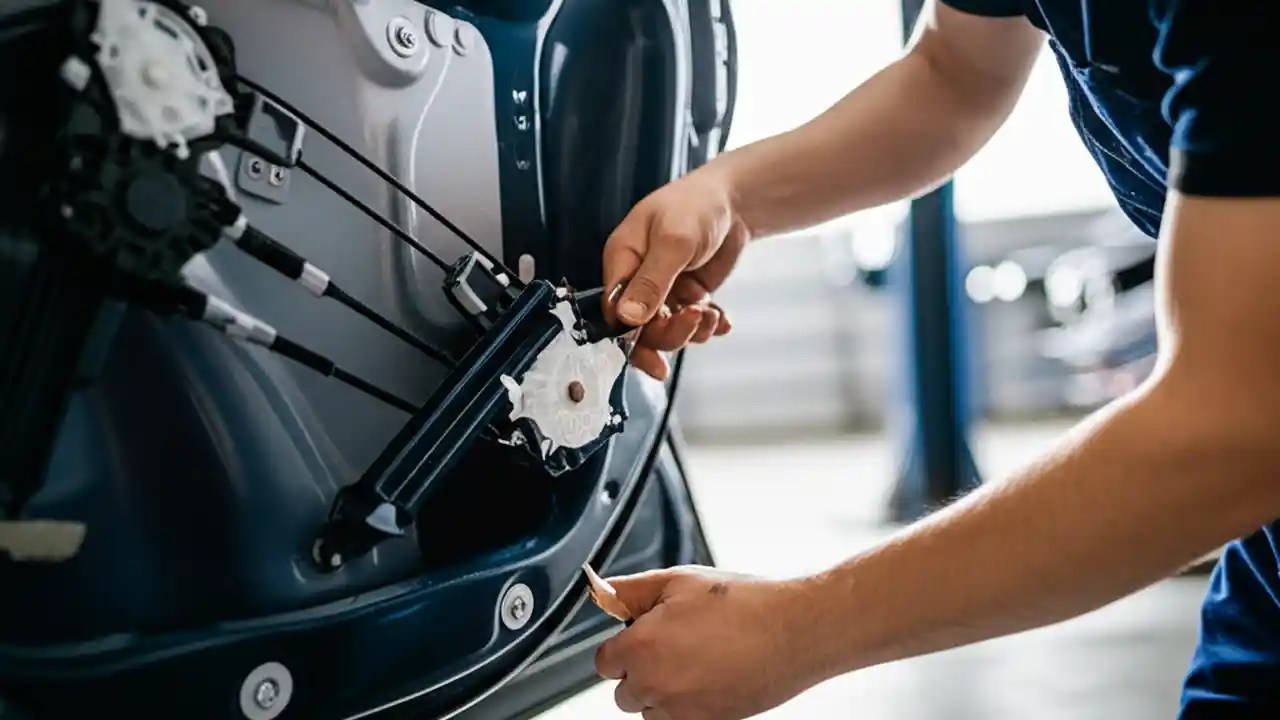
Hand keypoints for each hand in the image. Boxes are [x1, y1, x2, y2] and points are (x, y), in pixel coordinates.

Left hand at [594, 566, 821, 719]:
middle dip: (642, 670)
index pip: (604, 662)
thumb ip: (630, 590)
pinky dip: (688, 705)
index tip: (643, 637)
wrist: (792, 631)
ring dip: (663, 692)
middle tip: (676, 645)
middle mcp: (654, 685)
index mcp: (641, 647)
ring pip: (651, 710)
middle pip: (625, 691)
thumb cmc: (741, 603)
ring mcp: (680, 711)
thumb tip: (604, 593)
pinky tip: (711, 676)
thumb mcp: (679, 580)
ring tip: (697, 661)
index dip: (624, 646)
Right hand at [602, 168, 751, 379]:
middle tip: (696, 317)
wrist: (735, 200)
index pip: (614, 311)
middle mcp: (638, 279)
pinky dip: (708, 326)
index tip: (656, 351)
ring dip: (692, 331)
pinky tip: (721, 319)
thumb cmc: (696, 207)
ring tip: (712, 315)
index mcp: (622, 260)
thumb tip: (626, 319)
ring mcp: (664, 289)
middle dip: (670, 332)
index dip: (632, 336)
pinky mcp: (687, 295)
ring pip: (668, 330)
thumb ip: (651, 282)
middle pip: (642, 328)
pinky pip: (692, 323)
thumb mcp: (673, 242)